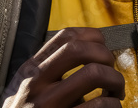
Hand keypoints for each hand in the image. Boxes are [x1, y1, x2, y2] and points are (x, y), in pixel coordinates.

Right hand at [0, 27, 124, 106]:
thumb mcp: (23, 90)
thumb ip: (45, 73)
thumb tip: (84, 55)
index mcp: (31, 70)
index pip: (65, 37)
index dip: (92, 37)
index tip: (102, 47)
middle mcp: (37, 83)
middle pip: (79, 49)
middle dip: (105, 56)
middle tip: (110, 70)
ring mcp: (48, 104)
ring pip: (93, 73)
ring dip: (114, 80)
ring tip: (114, 92)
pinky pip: (98, 105)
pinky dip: (113, 105)